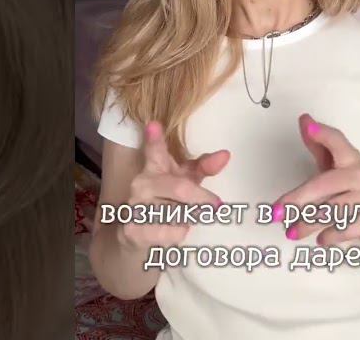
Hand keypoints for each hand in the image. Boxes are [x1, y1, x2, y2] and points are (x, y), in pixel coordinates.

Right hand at [116, 121, 230, 253]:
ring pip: (177, 213)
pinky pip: (169, 233)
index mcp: (154, 167)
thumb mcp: (186, 180)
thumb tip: (225, 155)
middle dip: (202, 198)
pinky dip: (178, 234)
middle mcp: (142, 183)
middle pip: (180, 188)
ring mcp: (135, 207)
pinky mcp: (133, 230)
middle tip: (217, 205)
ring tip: (184, 218)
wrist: (138, 234)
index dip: (154, 139)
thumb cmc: (168, 200)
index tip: (154, 124)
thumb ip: (204, 167)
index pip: (154, 150)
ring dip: (189, 218)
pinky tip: (172, 231)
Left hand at [273, 113, 359, 245]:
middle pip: (327, 183)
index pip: (338, 141)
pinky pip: (349, 228)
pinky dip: (332, 236)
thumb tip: (304, 120)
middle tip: (276, 212)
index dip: (324, 134)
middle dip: (299, 199)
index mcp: (351, 159)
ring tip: (291, 232)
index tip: (308, 126)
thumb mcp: (335, 167)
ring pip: (334, 210)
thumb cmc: (352, 189)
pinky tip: (321, 239)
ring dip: (309, 223)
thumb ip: (319, 146)